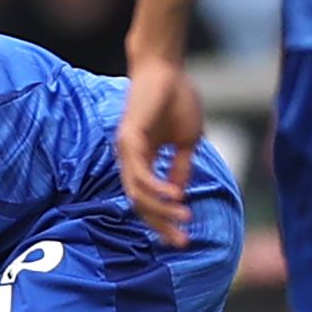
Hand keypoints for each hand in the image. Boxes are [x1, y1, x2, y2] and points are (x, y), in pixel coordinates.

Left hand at [115, 57, 203, 247]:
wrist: (166, 68)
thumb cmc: (176, 100)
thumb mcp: (185, 141)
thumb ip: (181, 168)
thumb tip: (179, 195)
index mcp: (142, 163)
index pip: (149, 201)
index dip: (165, 221)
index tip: (183, 239)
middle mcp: (129, 161)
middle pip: (140, 204)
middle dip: (161, 225)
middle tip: (182, 243)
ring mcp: (126, 151)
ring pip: (138, 193)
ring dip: (161, 209)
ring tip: (184, 217)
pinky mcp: (128, 139)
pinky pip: (140, 172)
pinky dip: (155, 187)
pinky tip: (174, 196)